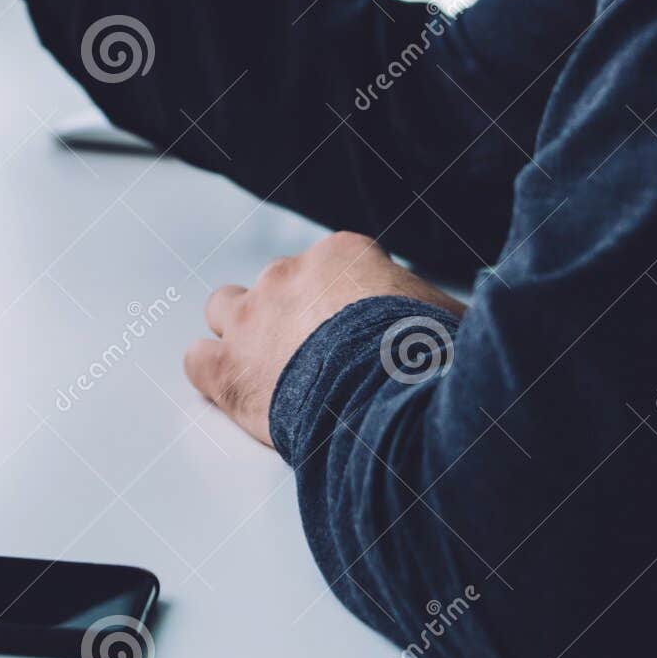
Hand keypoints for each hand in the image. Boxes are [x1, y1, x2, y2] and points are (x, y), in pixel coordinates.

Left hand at [184, 231, 465, 447]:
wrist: (386, 401)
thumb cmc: (423, 359)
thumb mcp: (446, 316)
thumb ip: (438, 308)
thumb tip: (458, 323)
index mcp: (344, 255)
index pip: (331, 266)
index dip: (342, 302)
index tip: (356, 331)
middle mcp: (290, 275)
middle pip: (278, 285)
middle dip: (292, 315)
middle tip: (315, 354)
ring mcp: (252, 317)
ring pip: (226, 307)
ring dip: (241, 332)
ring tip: (265, 366)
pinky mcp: (228, 366)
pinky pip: (198, 359)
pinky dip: (212, 373)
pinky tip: (233, 391)